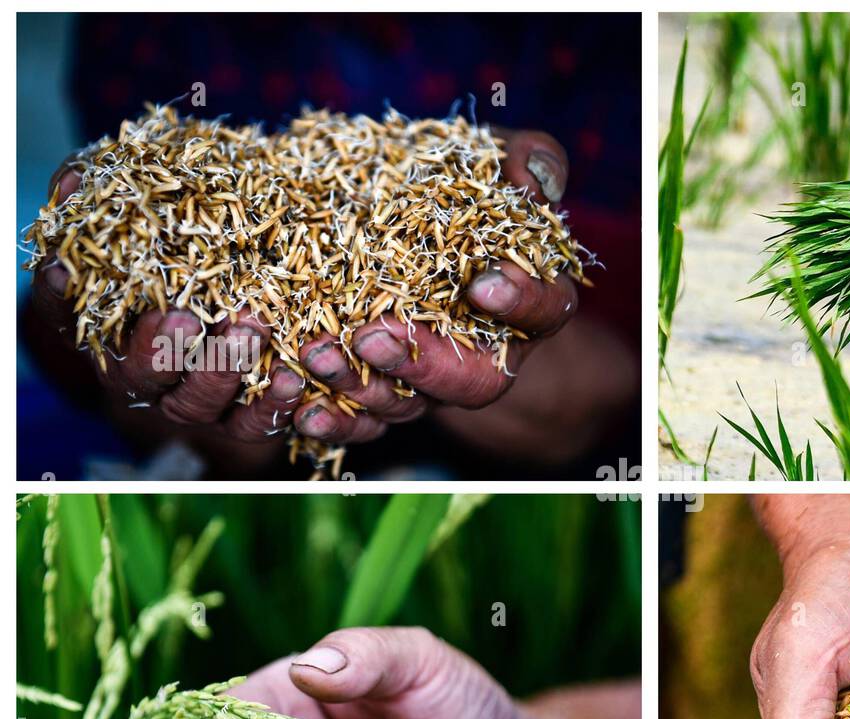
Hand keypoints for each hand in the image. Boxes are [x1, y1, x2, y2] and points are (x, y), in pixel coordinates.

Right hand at [32, 164, 307, 445]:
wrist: (239, 319)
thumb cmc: (180, 265)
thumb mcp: (145, 229)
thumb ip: (110, 209)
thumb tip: (81, 180)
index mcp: (108, 330)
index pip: (73, 318)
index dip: (67, 299)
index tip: (72, 273)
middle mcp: (144, 375)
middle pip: (144, 372)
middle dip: (164, 347)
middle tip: (187, 318)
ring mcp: (193, 402)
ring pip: (199, 400)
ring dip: (224, 369)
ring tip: (250, 330)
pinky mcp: (241, 423)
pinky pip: (253, 424)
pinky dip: (272, 404)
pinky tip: (292, 375)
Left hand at [293, 129, 580, 448]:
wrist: (412, 220)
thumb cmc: (465, 187)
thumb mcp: (499, 162)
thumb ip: (532, 160)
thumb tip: (531, 179)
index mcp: (532, 302)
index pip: (544, 309)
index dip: (520, 301)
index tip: (484, 284)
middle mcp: (488, 354)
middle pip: (472, 381)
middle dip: (422, 363)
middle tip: (373, 334)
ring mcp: (433, 381)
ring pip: (409, 405)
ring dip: (360, 386)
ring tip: (315, 351)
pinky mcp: (384, 393)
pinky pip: (364, 422)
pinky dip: (333, 421)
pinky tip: (300, 410)